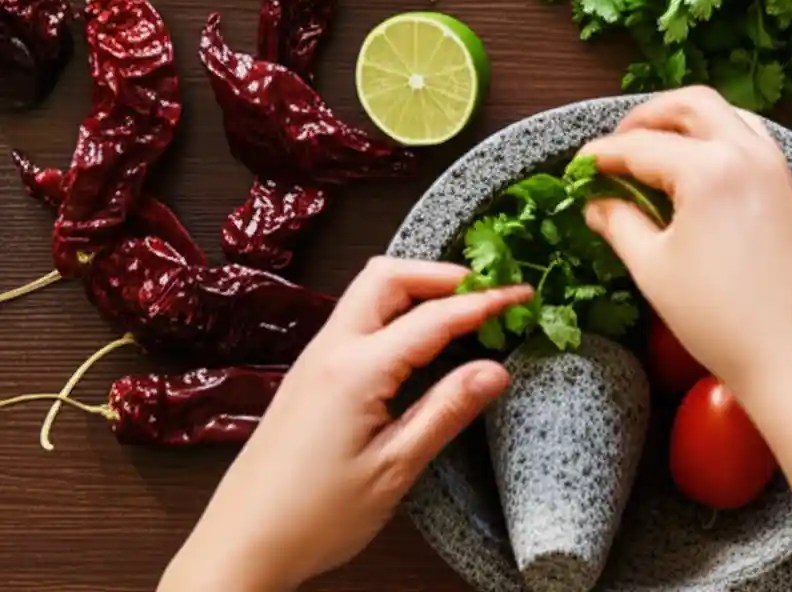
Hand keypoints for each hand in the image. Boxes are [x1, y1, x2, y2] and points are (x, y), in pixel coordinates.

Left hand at [159, 258, 530, 590]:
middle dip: (441, 274)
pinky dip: (395, 312)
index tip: (522, 292)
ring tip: (460, 311)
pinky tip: (420, 342)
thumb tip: (495, 370)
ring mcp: (315, 360)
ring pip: (368, 293)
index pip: (433, 317)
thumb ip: (446, 411)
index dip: (484, 302)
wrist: (242, 543)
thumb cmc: (315, 516)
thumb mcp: (395, 468)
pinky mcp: (310, 376)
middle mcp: (331, 351)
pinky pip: (357, 321)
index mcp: (356, 370)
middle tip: (486, 293)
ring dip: (416, 289)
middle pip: (388, 276)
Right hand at [580, 87, 791, 392]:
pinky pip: (752, 141)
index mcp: (708, 169)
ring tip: (655, 151)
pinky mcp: (791, 190)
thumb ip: (619, 224)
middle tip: (616, 146)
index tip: (577, 168)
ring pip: (727, 115)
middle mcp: (747, 154)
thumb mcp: (654, 270)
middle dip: (647, 117)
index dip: (601, 155)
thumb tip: (596, 203)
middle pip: (690, 106)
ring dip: (686, 122)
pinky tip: (699, 171)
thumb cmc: (720, 320)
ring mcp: (776, 169)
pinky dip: (720, 139)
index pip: (640, 146)